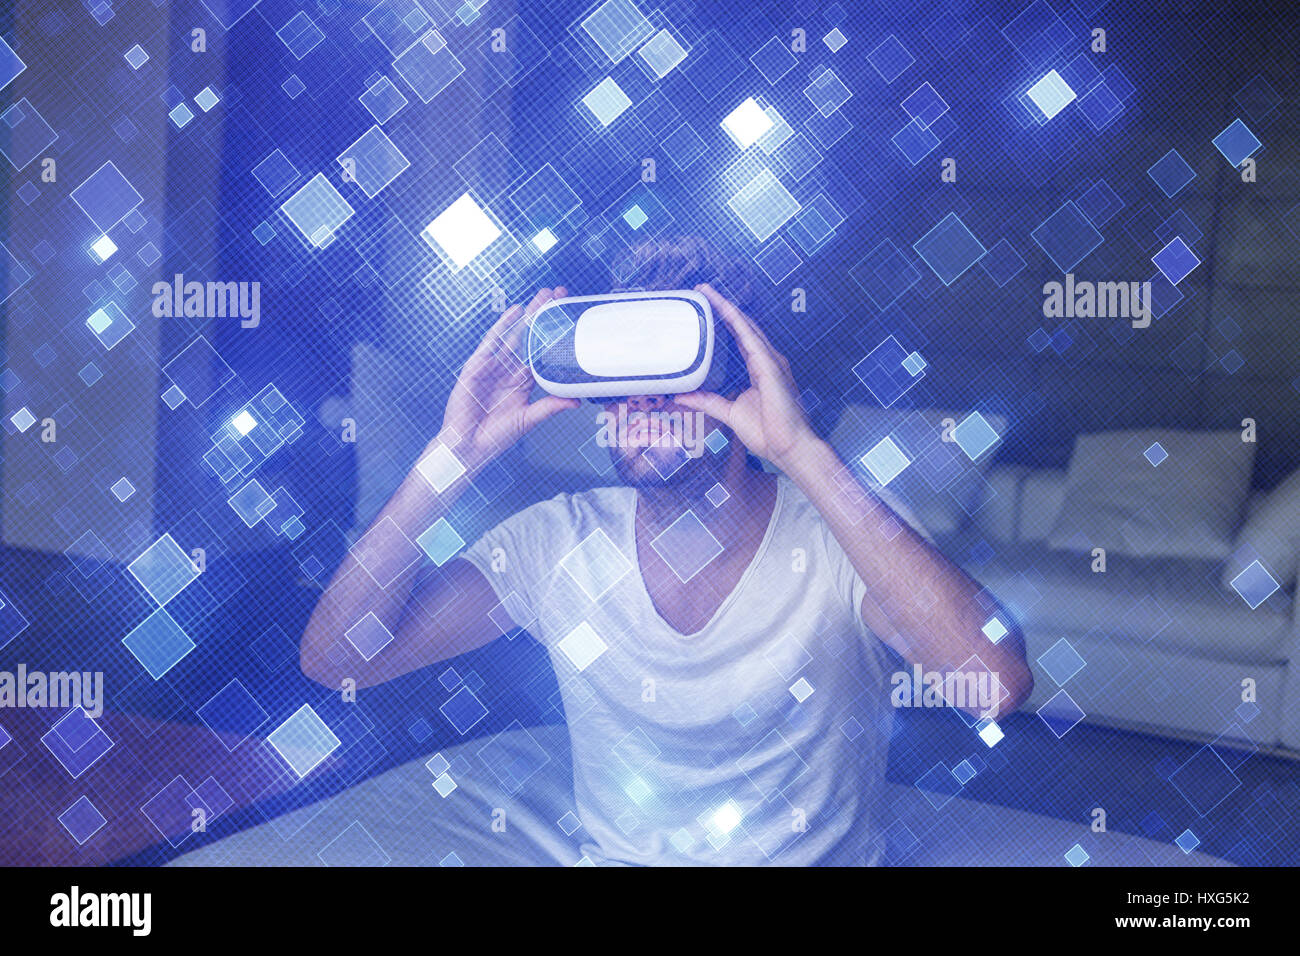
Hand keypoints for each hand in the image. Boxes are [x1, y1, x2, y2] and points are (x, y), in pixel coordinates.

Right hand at [435, 287, 579, 471]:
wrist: (468, 445)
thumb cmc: (495, 436)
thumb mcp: (528, 419)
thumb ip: (550, 406)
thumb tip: (577, 400)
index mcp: (522, 382)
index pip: (542, 353)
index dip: (554, 335)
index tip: (568, 318)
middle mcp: (509, 370)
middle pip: (530, 337)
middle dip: (543, 316)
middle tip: (558, 294)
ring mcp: (493, 366)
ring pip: (514, 335)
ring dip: (528, 315)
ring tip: (542, 297)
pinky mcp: (477, 366)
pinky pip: (492, 342)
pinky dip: (503, 326)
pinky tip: (515, 312)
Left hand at [675, 284, 818, 472]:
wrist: (789, 449)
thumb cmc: (768, 434)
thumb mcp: (729, 413)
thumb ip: (708, 401)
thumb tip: (683, 396)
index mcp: (758, 369)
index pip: (738, 338)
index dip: (723, 321)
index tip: (706, 306)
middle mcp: (765, 360)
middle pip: (742, 326)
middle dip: (723, 307)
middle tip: (702, 289)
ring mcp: (770, 361)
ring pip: (746, 326)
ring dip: (727, 308)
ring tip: (709, 292)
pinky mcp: (771, 367)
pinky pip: (751, 338)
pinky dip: (737, 322)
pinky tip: (725, 309)